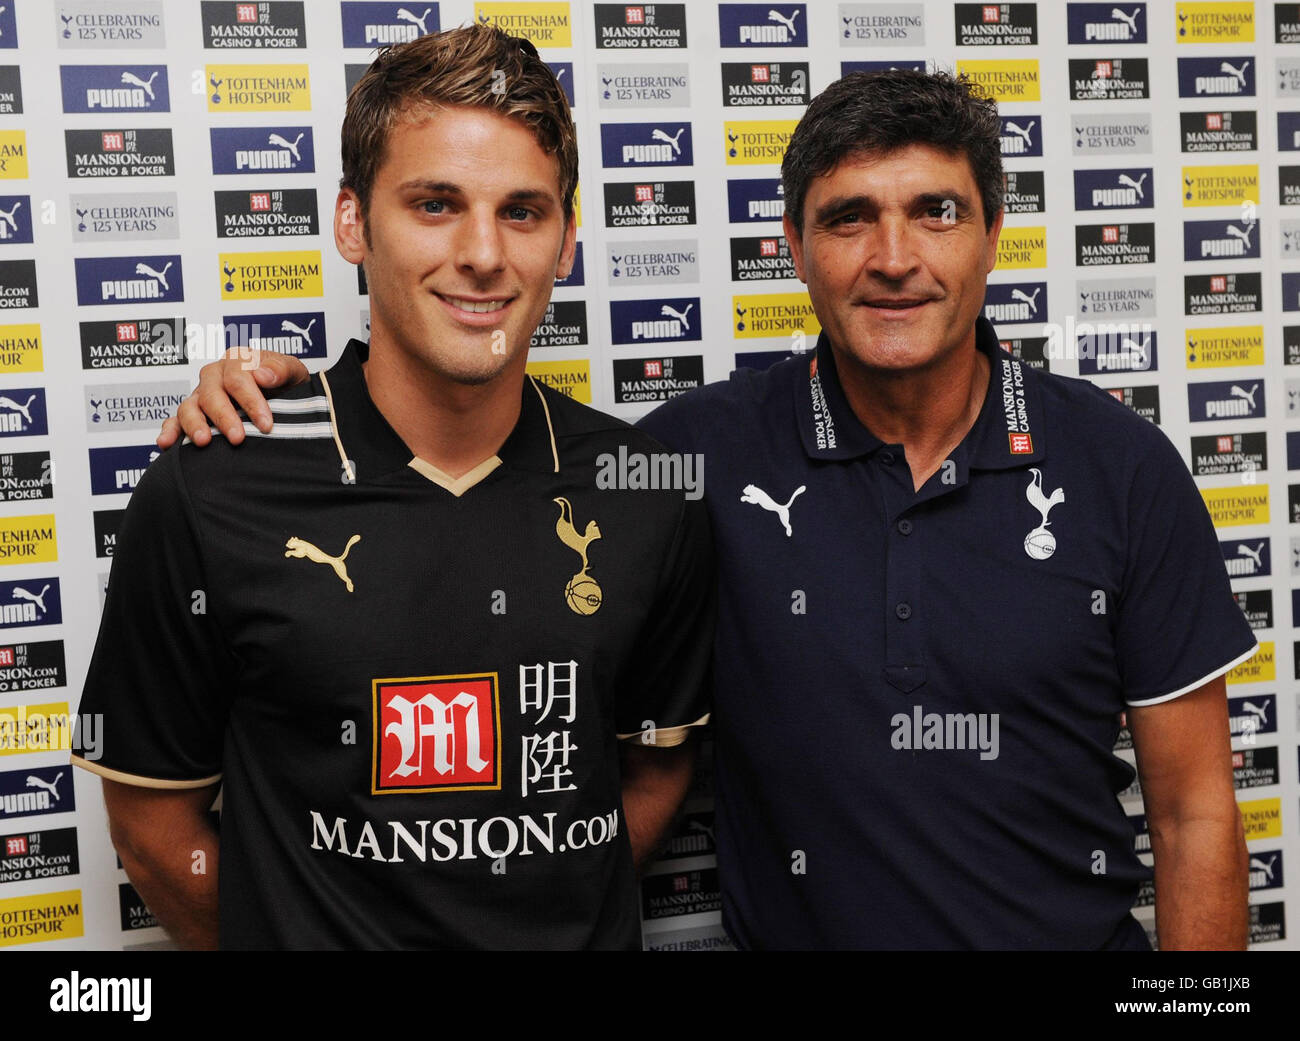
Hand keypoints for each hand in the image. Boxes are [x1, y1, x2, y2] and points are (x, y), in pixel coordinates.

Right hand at [157, 348, 310, 448]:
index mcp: (237, 361)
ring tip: (203, 441)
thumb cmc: (287, 383)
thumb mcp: (294, 371)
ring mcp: (201, 396)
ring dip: (194, 424)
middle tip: (238, 438)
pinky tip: (166, 443)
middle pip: (211, 394)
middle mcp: (214, 376)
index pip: (237, 378)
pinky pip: (175, 421)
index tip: (266, 423)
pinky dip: (169, 431)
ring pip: (189, 406)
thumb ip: (281, 369)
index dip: (251, 400)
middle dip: (224, 417)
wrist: (287, 397)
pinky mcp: (193, 415)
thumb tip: (262, 375)